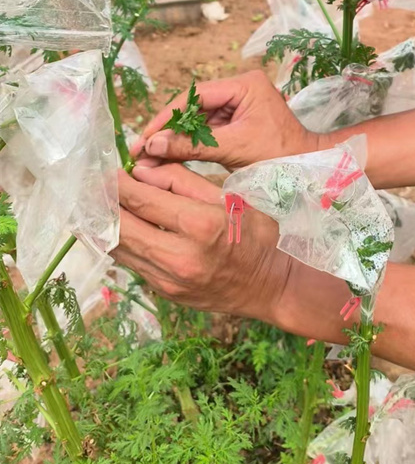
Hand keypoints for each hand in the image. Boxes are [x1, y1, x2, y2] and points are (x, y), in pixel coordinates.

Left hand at [113, 163, 291, 317]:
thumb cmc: (256, 234)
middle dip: (104, 203)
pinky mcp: (164, 293)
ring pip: (120, 249)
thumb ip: (183, 181)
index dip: (120, 183)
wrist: (270, 285)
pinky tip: (118, 228)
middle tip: (95, 185)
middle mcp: (180, 256)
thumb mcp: (228, 198)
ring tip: (99, 204)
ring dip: (105, 225)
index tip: (109, 169)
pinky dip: (121, 243)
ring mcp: (169, 280)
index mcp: (200, 225)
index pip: (144, 200)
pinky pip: (132, 263)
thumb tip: (142, 170)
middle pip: (122, 227)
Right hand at [131, 70, 316, 171]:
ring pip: (195, 119)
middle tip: (139, 150)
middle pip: (192, 106)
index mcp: (245, 84)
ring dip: (173, 138)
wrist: (308, 170)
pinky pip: (204, 131)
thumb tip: (152, 146)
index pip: (196, 95)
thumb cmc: (281, 156)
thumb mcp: (235, 149)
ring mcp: (237, 105)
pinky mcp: (235, 123)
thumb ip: (194, 145)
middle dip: (167, 128)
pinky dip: (186, 145)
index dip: (167, 116)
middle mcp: (240, 89)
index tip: (145, 137)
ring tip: (146, 157)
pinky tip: (165, 158)